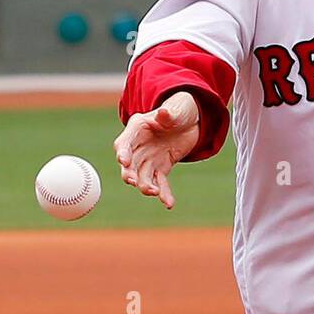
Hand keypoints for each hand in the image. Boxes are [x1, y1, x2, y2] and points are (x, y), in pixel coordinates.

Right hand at [113, 90, 199, 208]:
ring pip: (143, 176)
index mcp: (138, 128)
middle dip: (129, 173)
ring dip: (146, 185)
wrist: (191, 119)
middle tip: (132, 181)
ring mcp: (150, 158)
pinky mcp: (162, 168)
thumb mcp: (177, 110)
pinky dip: (164, 193)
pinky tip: (169, 204)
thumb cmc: (179, 110)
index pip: (125, 142)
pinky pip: (161, 182)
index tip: (123, 161)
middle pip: (130, 163)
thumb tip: (164, 113)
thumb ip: (169, 114)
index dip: (123, 151)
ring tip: (153, 192)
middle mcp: (139, 145)